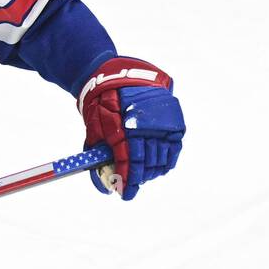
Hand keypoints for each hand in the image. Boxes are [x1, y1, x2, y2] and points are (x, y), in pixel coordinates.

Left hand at [78, 56, 183, 199]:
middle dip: (139, 179)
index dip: (128, 181)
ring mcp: (162, 123)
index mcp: (124, 128)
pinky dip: (166, 160)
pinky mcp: (173, 120)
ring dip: (152, 171)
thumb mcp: (94, 126)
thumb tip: (101, 176)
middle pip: (147, 163)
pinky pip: (174, 148)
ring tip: (143, 176)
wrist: (120, 74)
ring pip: (162, 158)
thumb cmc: (102, 103)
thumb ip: (98, 150)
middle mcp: (147, 127)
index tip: (125, 194)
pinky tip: (158, 166)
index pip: (129, 162)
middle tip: (130, 186)